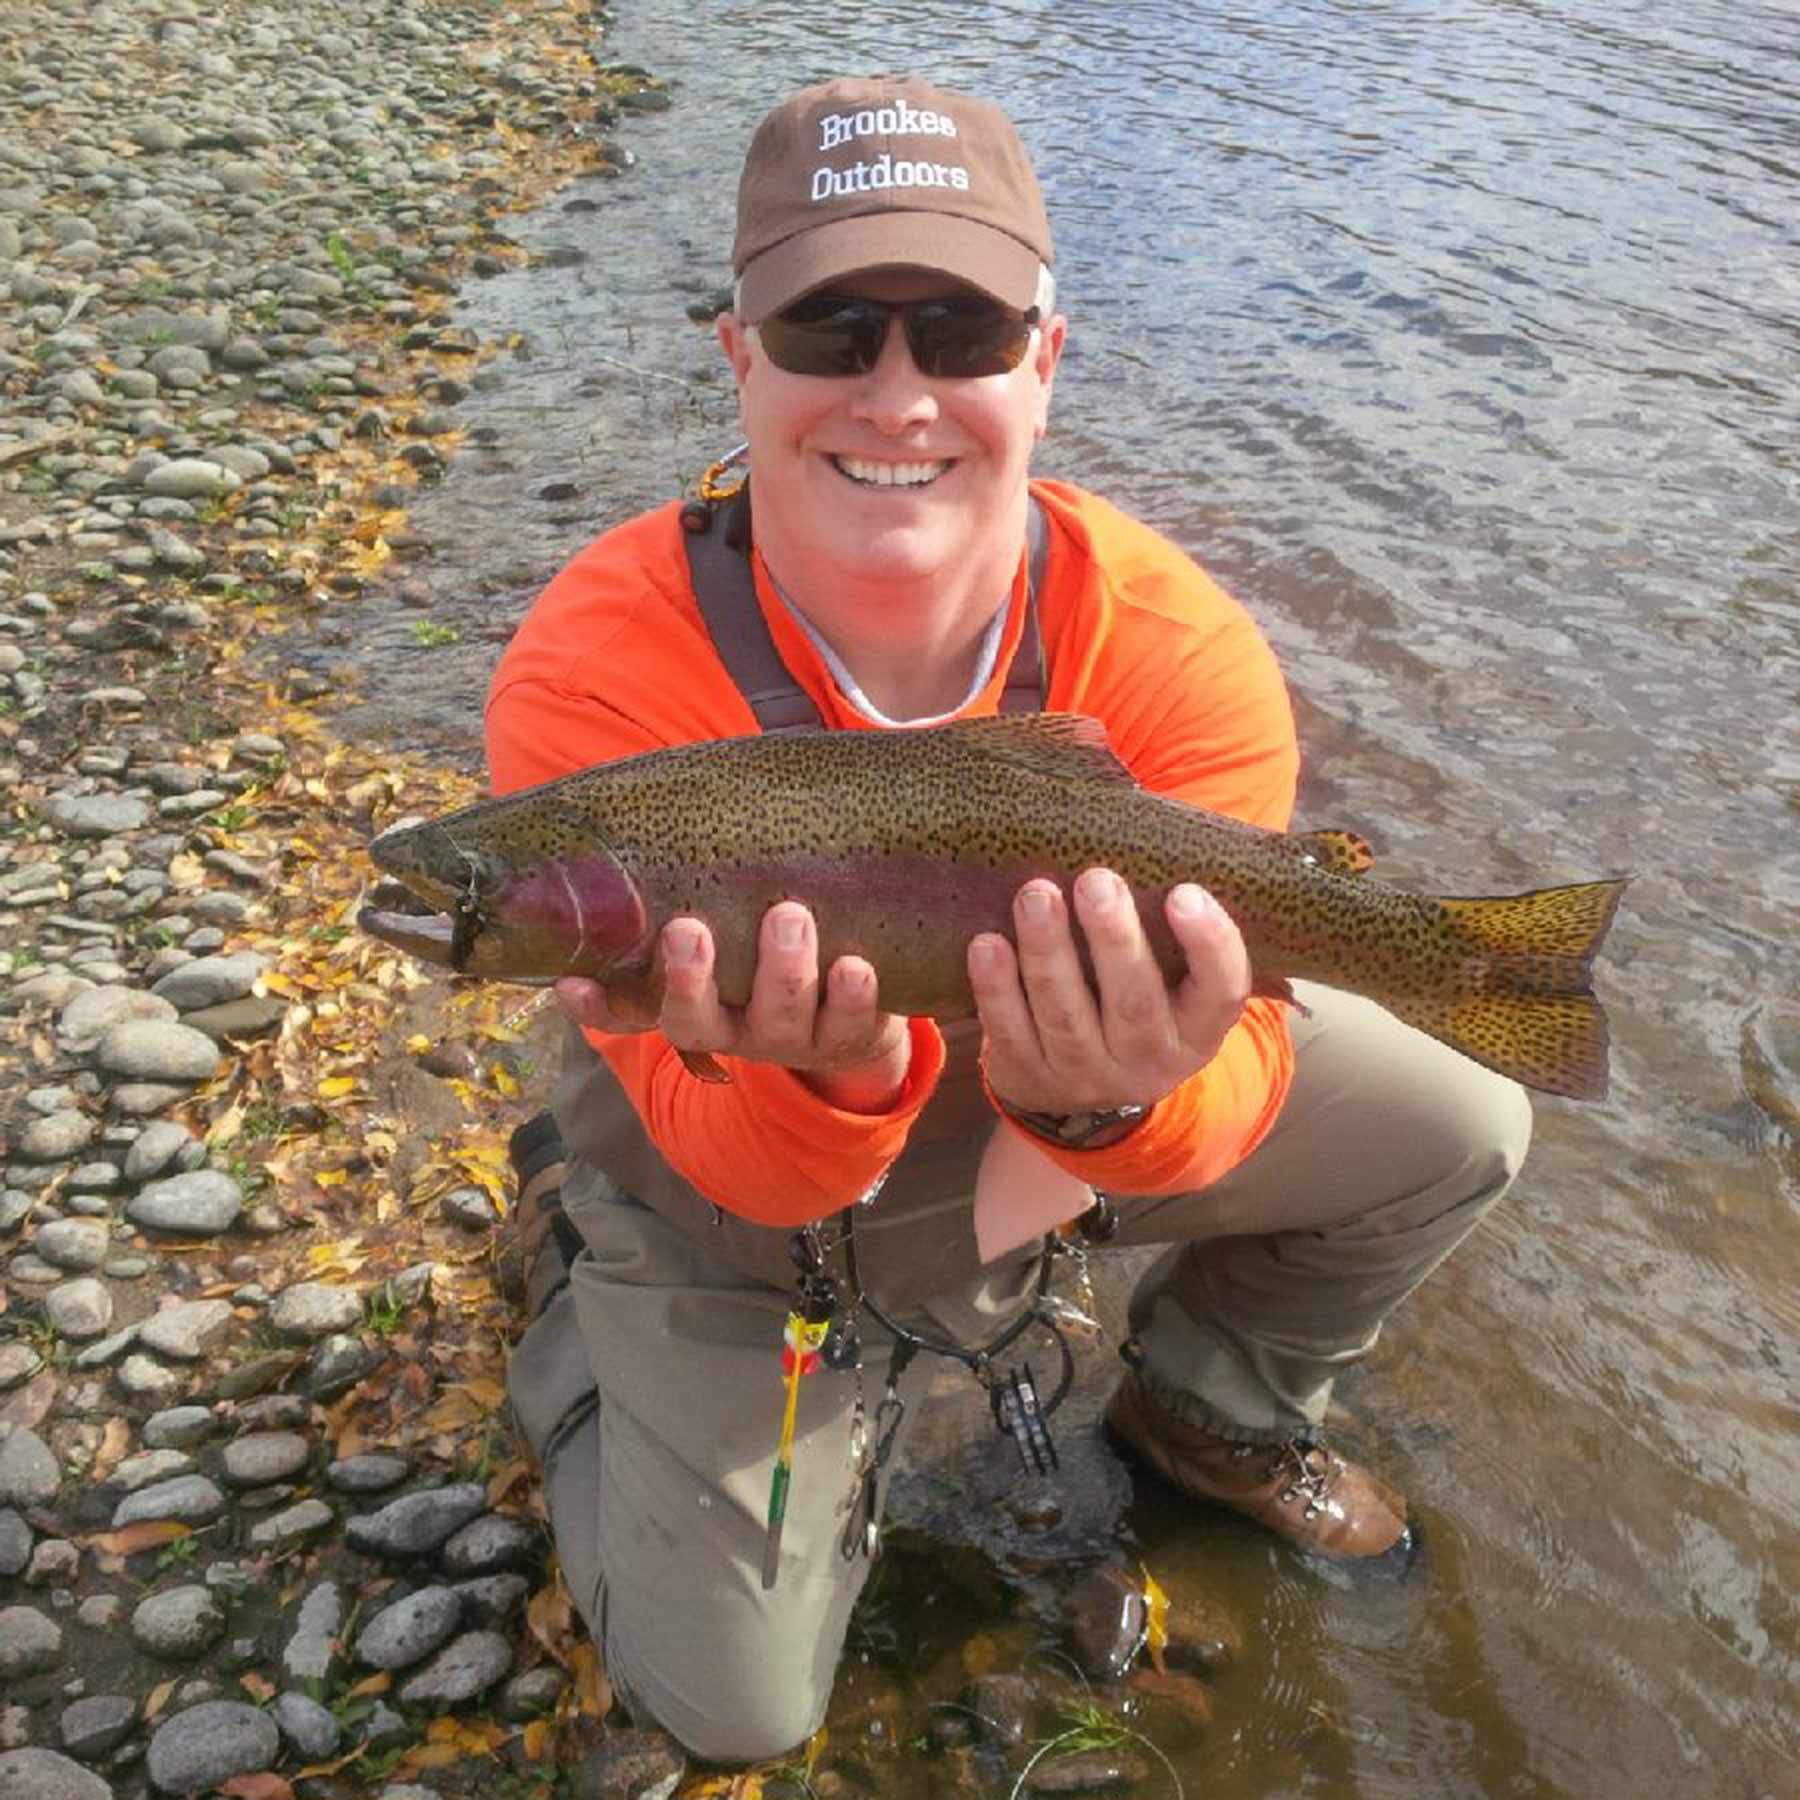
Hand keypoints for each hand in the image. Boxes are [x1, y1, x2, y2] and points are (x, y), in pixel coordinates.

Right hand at [553, 902, 910, 1111]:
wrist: (855, 1010)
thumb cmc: (772, 948)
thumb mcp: (731, 925)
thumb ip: (695, 886)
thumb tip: (660, 804)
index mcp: (689, 1004)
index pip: (626, 1012)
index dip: (595, 1006)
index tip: (569, 982)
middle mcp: (730, 1029)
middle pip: (695, 1020)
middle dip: (689, 978)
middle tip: (688, 929)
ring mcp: (789, 1037)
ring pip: (778, 1018)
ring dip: (782, 971)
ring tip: (788, 917)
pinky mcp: (847, 1036)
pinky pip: (850, 1025)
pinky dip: (853, 997)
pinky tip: (855, 967)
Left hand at [968, 868, 1249, 1117]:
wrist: (1083, 1089)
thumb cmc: (1135, 997)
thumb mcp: (1173, 978)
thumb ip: (1171, 923)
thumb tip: (1147, 818)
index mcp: (1198, 1027)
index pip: (1222, 989)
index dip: (1209, 943)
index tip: (1185, 892)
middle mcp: (1149, 1058)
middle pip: (1135, 1003)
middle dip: (1114, 939)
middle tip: (1097, 880)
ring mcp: (1088, 1073)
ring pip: (1066, 1015)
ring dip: (1049, 952)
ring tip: (1036, 895)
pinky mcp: (1031, 1074)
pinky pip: (1011, 1032)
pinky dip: (997, 989)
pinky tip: (987, 944)